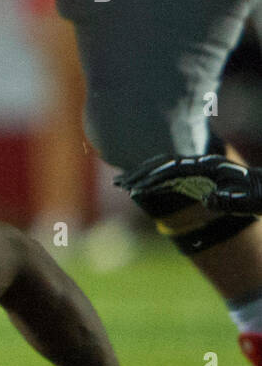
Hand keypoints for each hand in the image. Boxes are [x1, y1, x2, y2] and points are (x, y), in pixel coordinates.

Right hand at [115, 154, 261, 213]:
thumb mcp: (253, 202)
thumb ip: (232, 201)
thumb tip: (207, 199)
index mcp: (211, 166)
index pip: (174, 169)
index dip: (153, 177)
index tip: (135, 187)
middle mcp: (203, 163)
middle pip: (164, 163)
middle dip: (140, 173)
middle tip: (117, 183)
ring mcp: (201, 167)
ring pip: (165, 167)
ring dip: (143, 174)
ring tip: (122, 183)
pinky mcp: (201, 174)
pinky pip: (172, 174)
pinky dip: (154, 178)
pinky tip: (142, 185)